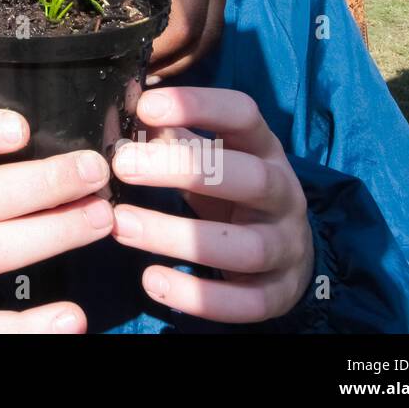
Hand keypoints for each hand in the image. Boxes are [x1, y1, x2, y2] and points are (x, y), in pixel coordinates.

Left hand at [73, 0, 224, 80]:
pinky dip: (191, 56)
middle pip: (185, 25)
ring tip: (143, 76)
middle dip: (155, 54)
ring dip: (175, 63)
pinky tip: (164, 66)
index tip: (101, 41)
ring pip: (204, 37)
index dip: (125, 21)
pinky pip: (213, 33)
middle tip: (124, 70)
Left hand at [110, 87, 314, 322]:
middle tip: (122, 165)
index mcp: (263, 149)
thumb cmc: (230, 191)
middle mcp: (283, 193)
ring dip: (176, 236)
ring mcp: (286, 246)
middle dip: (184, 170)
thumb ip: (170, 137)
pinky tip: (151, 280)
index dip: (198, 106)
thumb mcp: (209, 157)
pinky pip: (245, 302)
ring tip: (121, 225)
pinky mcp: (277, 293)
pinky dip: (198, 296)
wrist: (287, 250)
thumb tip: (122, 111)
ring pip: (242, 246)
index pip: (243, 115)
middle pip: (248, 177)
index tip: (146, 105)